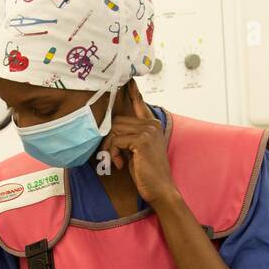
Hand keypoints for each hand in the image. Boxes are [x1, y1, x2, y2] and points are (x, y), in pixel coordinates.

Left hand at [101, 84, 180, 213]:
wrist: (160, 189)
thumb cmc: (146, 173)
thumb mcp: (136, 151)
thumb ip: (129, 137)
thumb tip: (111, 129)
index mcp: (152, 125)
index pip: (140, 104)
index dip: (133, 92)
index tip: (128, 79)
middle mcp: (151, 124)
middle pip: (117, 121)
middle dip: (108, 139)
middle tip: (111, 155)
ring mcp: (148, 131)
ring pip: (114, 130)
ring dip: (109, 148)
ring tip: (116, 161)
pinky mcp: (142, 140)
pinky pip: (116, 140)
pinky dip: (113, 153)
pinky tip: (120, 164)